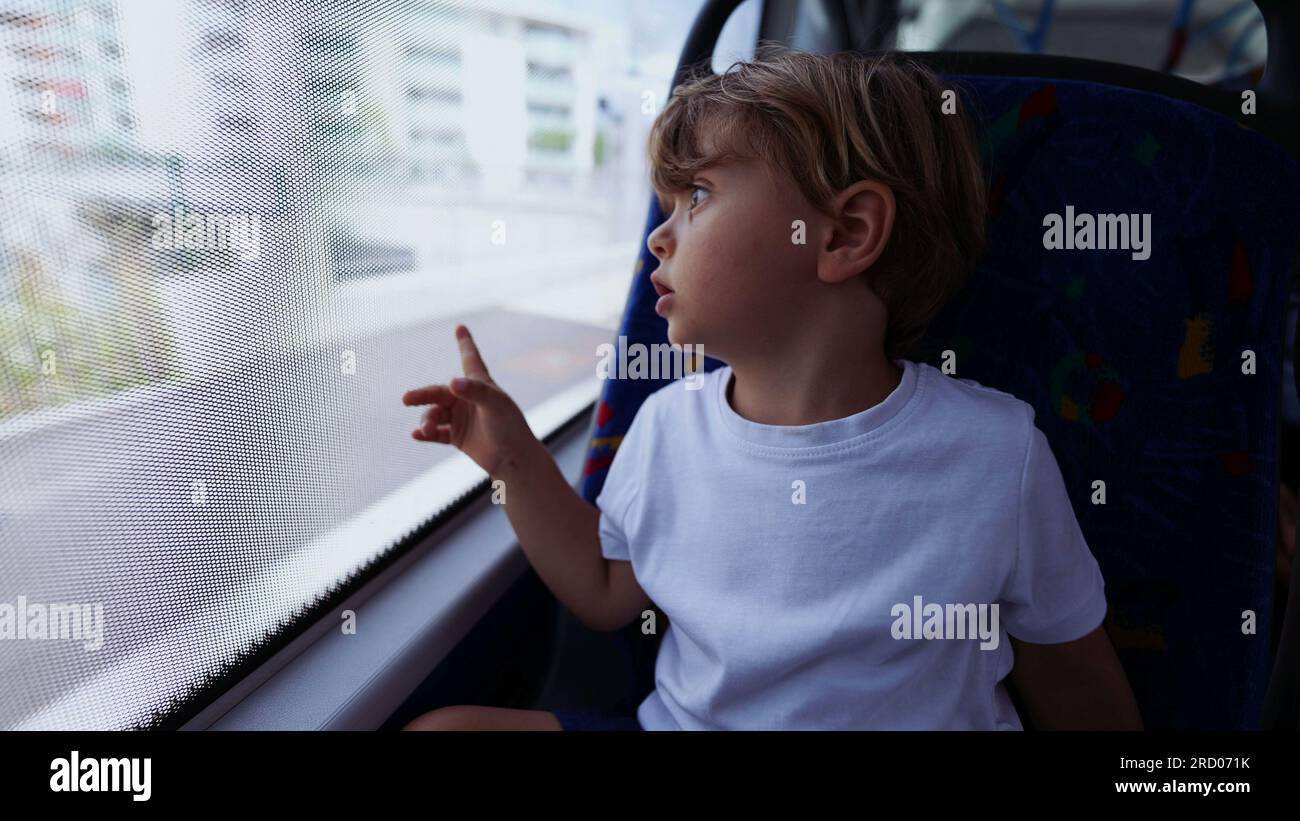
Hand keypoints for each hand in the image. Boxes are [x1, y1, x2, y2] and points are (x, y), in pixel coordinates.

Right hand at [402, 324, 535, 476]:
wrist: (514, 460)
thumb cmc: (510, 428)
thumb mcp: (495, 406)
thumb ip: (475, 392)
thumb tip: (451, 383)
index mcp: (480, 386)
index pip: (470, 359)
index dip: (465, 343)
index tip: (461, 327)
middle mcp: (468, 399)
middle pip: (439, 392)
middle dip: (422, 395)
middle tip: (406, 399)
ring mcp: (461, 418)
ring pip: (435, 414)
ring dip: (427, 420)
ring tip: (426, 430)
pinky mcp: (458, 437)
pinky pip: (436, 434)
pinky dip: (426, 434)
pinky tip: (417, 435)